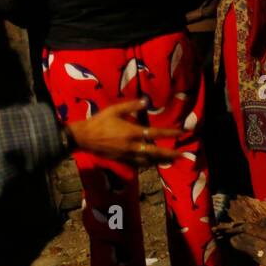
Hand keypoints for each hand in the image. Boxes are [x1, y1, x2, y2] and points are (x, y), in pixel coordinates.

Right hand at [68, 98, 182, 166]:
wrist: (83, 137)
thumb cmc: (99, 122)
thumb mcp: (114, 110)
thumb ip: (132, 106)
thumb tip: (146, 101)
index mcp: (133, 132)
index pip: (156, 132)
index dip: (171, 132)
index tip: (182, 132)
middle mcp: (133, 146)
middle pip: (156, 151)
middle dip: (170, 153)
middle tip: (182, 155)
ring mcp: (127, 155)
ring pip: (149, 160)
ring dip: (161, 160)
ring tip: (171, 160)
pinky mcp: (122, 160)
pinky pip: (138, 164)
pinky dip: (147, 164)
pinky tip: (153, 163)